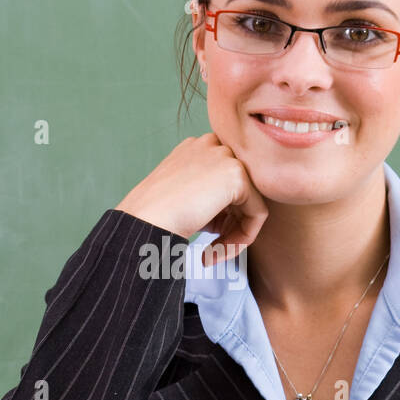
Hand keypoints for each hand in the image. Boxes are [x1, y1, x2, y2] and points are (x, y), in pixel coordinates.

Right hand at [115, 133, 268, 260]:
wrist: (142, 222)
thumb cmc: (154, 216)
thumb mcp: (184, 198)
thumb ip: (210, 197)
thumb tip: (236, 214)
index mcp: (196, 148)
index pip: (225, 181)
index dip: (221, 215)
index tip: (207, 237)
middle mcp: (212, 144)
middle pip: (241, 191)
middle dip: (231, 225)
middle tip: (211, 251)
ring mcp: (226, 157)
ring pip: (252, 203)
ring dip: (235, 235)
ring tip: (212, 254)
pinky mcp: (237, 176)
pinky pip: (257, 214)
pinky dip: (243, 238)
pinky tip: (217, 251)